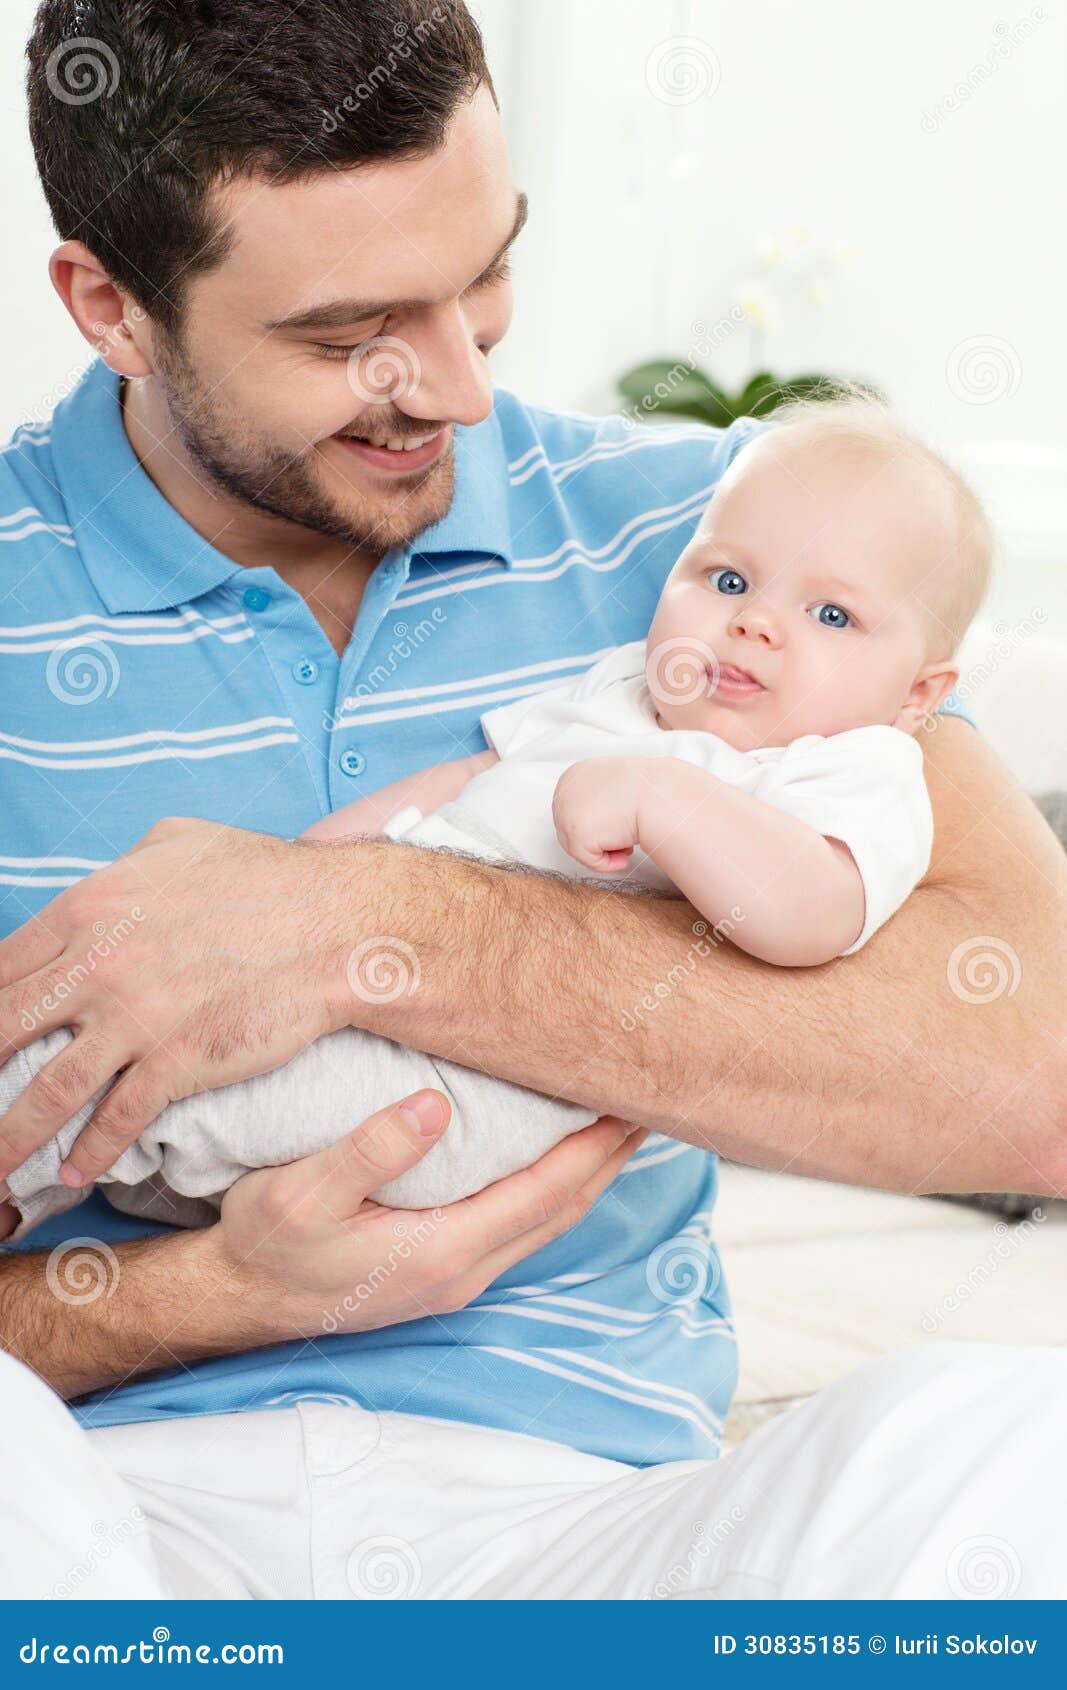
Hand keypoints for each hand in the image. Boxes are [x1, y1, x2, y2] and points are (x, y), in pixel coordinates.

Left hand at [0, 817, 354, 1187]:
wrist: (335, 925)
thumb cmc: (266, 877)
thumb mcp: (178, 841)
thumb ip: (125, 866)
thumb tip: (105, 880)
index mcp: (90, 908)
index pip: (0, 967)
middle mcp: (98, 965)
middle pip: (3, 1030)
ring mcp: (135, 1018)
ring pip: (47, 1090)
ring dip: (9, 1137)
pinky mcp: (178, 1061)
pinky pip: (118, 1117)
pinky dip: (91, 1151)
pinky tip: (75, 1173)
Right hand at [213, 1088, 647, 1336]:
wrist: (237, 1301)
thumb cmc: (264, 1244)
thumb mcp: (300, 1193)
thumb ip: (369, 1150)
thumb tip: (436, 1105)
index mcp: (442, 1250)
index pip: (545, 1192)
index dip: (595, 1148)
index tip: (634, 1102)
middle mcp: (464, 1271)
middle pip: (563, 1209)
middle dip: (610, 1157)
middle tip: (650, 1098)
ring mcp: (457, 1276)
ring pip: (547, 1221)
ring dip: (588, 1174)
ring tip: (618, 1123)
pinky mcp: (443, 1270)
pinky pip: (521, 1225)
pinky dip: (554, 1189)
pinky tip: (556, 1160)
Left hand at [552, 757, 644, 873]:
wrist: (657, 794)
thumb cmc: (646, 790)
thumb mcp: (614, 786)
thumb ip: (599, 800)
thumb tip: (597, 822)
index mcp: (574, 776)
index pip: (575, 811)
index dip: (596, 825)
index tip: (613, 831)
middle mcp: (564, 793)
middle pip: (571, 830)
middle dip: (598, 839)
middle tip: (622, 843)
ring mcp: (566, 813)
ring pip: (577, 846)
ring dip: (604, 851)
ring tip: (627, 847)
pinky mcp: (575, 834)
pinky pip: (588, 859)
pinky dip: (607, 863)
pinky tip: (626, 854)